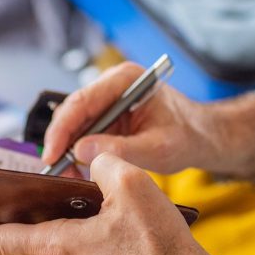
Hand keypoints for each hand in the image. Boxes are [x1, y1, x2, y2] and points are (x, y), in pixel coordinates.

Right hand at [42, 62, 254, 179]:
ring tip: (65, 175)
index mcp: (126, 80)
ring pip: (74, 123)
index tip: (52, 155)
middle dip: (61, 141)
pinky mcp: (107, 117)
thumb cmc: (187, 136)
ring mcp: (108, 100)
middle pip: (73, 111)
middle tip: (54, 170)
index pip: (82, 101)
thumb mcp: (158, 148)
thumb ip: (122, 149)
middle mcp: (112, 85)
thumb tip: (81, 151)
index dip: (62, 128)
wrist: (202, 137)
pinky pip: (84, 132)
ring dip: (67, 149)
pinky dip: (78, 152)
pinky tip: (77, 171)